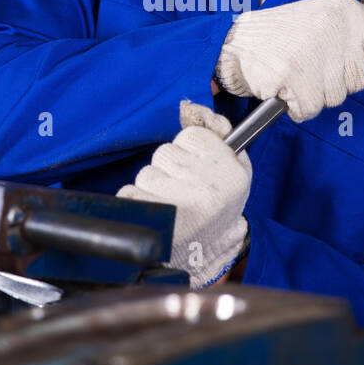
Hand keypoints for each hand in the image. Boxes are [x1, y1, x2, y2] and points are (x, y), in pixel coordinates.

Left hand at [117, 100, 249, 287]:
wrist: (206, 255)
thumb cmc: (216, 208)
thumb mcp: (233, 173)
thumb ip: (219, 139)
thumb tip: (195, 109)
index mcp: (231, 171)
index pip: (191, 135)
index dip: (186, 149)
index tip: (193, 166)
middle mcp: (209, 186)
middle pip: (165, 152)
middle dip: (167, 168)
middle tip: (182, 190)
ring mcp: (182, 203)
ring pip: (146, 173)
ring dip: (151, 187)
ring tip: (170, 204)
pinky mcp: (156, 219)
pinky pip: (130, 193)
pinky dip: (136, 201)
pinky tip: (155, 215)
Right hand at [215, 0, 363, 121]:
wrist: (236, 42)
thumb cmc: (288, 37)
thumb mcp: (336, 30)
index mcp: (347, 10)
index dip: (356, 64)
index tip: (332, 55)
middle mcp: (334, 25)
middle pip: (359, 81)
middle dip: (333, 82)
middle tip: (307, 62)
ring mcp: (314, 50)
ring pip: (335, 97)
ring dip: (313, 94)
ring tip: (294, 71)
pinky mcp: (293, 74)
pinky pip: (310, 109)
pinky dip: (295, 105)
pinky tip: (283, 84)